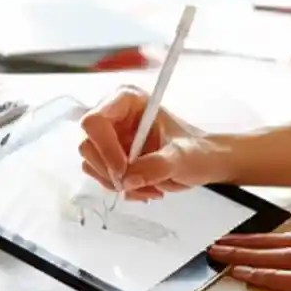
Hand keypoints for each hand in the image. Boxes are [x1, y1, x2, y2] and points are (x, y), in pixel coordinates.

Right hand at [78, 87, 231, 201]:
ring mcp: (110, 138)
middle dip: (112, 171)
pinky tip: (146, 188)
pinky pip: (102, 177)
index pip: (95, 121)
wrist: (202, 162)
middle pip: (88, 146)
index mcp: (127, 101)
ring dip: (119, 183)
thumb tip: (128, 179)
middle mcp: (113, 117)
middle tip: (137, 183)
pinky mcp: (110, 158)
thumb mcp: (183, 157)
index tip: (125, 170)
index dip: (105, 148)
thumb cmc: (197, 150)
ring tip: (150, 187)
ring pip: (92, 164)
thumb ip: (157, 165)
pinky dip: (122, 188)